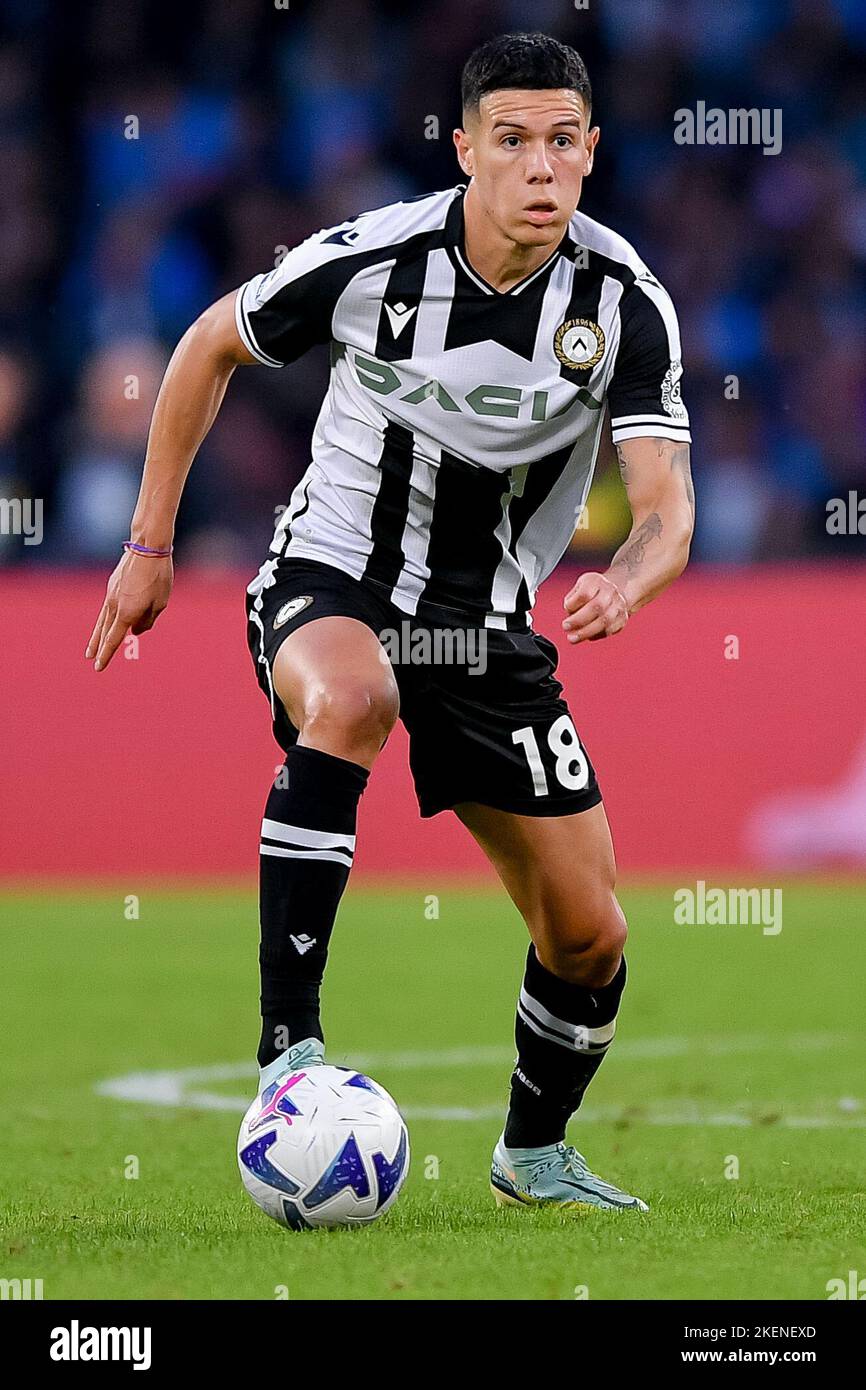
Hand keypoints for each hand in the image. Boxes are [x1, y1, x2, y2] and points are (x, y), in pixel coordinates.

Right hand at [85, 551, 172, 670]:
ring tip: (89, 648)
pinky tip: (107, 622)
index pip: (113, 639)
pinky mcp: (112, 585)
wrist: (147, 547)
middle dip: (98, 647)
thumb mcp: (160, 603)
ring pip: (102, 620)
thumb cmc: (158, 576)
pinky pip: (108, 607)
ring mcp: (111, 594)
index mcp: (127, 613)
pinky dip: (105, 618)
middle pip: (104, 631)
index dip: (106, 655)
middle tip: (90, 659)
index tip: (98, 667)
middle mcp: (115, 605)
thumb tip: (136, 630)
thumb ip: (147, 621)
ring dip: (96, 635)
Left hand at [562, 571, 628, 643]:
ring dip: (586, 632)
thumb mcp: (579, 587)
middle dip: (578, 620)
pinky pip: (609, 630)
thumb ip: (571, 599)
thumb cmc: (592, 591)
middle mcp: (610, 591)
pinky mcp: (622, 619)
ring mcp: (618, 605)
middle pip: (596, 607)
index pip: (585, 593)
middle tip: (566, 627)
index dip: (573, 604)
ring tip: (573, 638)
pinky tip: (587, 636)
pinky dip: (596, 635)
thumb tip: (569, 616)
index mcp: (596, 581)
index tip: (566, 609)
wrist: (615, 591)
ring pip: (604, 621)